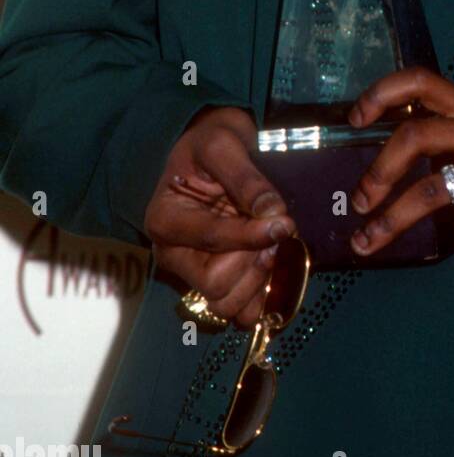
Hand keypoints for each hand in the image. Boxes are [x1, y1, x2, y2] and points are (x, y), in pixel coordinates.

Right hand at [143, 106, 295, 329]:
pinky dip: (262, 297)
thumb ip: (246, 178)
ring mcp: (193, 274)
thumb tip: (272, 214)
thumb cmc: (209, 144)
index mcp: (165, 220)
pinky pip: (240, 313)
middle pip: (214, 284)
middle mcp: (174, 255)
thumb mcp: (223, 145)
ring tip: (272, 246)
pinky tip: (273, 265)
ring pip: (226, 305)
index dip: (251, 236)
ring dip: (259, 279)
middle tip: (275, 232)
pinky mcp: (216, 284)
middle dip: (252, 261)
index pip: (211, 240)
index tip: (284, 223)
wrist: (210, 152)